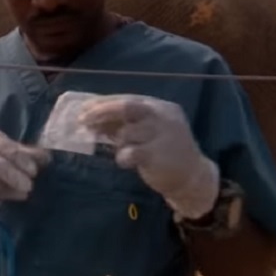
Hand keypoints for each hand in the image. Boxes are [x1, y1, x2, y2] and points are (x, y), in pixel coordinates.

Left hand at [79, 94, 218, 218]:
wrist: (193, 176)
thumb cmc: (163, 151)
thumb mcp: (145, 131)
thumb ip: (123, 123)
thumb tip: (90, 119)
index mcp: (158, 107)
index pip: (126, 99)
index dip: (102, 103)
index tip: (82, 109)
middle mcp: (162, 116)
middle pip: (126, 106)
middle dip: (101, 111)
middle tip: (82, 120)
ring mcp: (162, 134)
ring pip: (126, 132)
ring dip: (116, 141)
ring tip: (120, 148)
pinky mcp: (158, 155)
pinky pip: (130, 152)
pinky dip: (122, 156)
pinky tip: (125, 161)